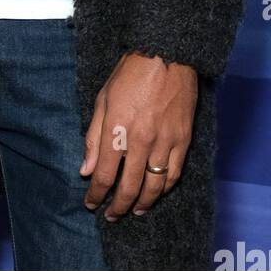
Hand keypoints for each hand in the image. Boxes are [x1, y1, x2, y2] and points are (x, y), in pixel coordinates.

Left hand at [80, 51, 196, 219]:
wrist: (166, 55)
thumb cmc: (129, 74)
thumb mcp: (103, 100)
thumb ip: (94, 137)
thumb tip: (86, 169)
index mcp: (117, 130)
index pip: (104, 175)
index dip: (95, 194)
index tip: (90, 203)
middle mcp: (141, 141)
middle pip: (129, 187)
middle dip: (117, 206)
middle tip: (110, 215)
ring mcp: (165, 142)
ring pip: (154, 187)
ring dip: (142, 203)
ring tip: (133, 210)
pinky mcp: (183, 140)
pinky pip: (174, 174)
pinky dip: (164, 189)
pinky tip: (156, 193)